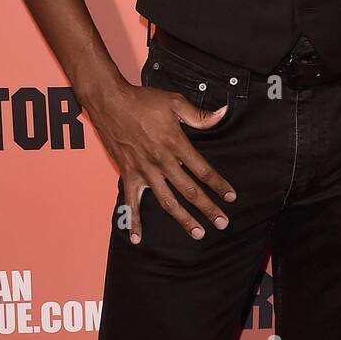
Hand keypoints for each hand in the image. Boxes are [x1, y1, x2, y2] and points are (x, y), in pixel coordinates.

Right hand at [83, 76, 236, 244]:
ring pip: (167, 202)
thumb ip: (200, 115)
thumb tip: (223, 114)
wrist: (110, 102)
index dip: (219, 185)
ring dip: (183, 219)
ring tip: (198, 233)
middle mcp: (161, 162)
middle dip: (208, 209)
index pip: (203, 171)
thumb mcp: (175, 102)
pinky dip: (134, 222)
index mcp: (175, 144)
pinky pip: (131, 203)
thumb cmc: (142, 101)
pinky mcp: (128, 175)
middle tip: (222, 223)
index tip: (230, 197)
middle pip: (190, 191)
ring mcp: (144, 171)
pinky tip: (139, 238)